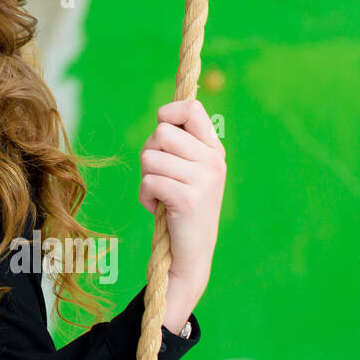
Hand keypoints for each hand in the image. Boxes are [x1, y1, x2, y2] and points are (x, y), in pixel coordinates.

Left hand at [139, 98, 225, 300]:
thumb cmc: (181, 205)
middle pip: (161, 133)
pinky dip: (145, 196)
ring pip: (150, 157)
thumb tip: (163, 115)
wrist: (190, 252)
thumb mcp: (188, 169)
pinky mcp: (188, 198)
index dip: (169, 113)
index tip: (162, 127)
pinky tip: (158, 207)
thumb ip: (180, 143)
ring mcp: (203, 179)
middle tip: (160, 175)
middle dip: (149, 152)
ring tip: (161, 193)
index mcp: (214, 150)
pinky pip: (149, 181)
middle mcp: (213, 161)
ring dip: (146, 178)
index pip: (192, 108)